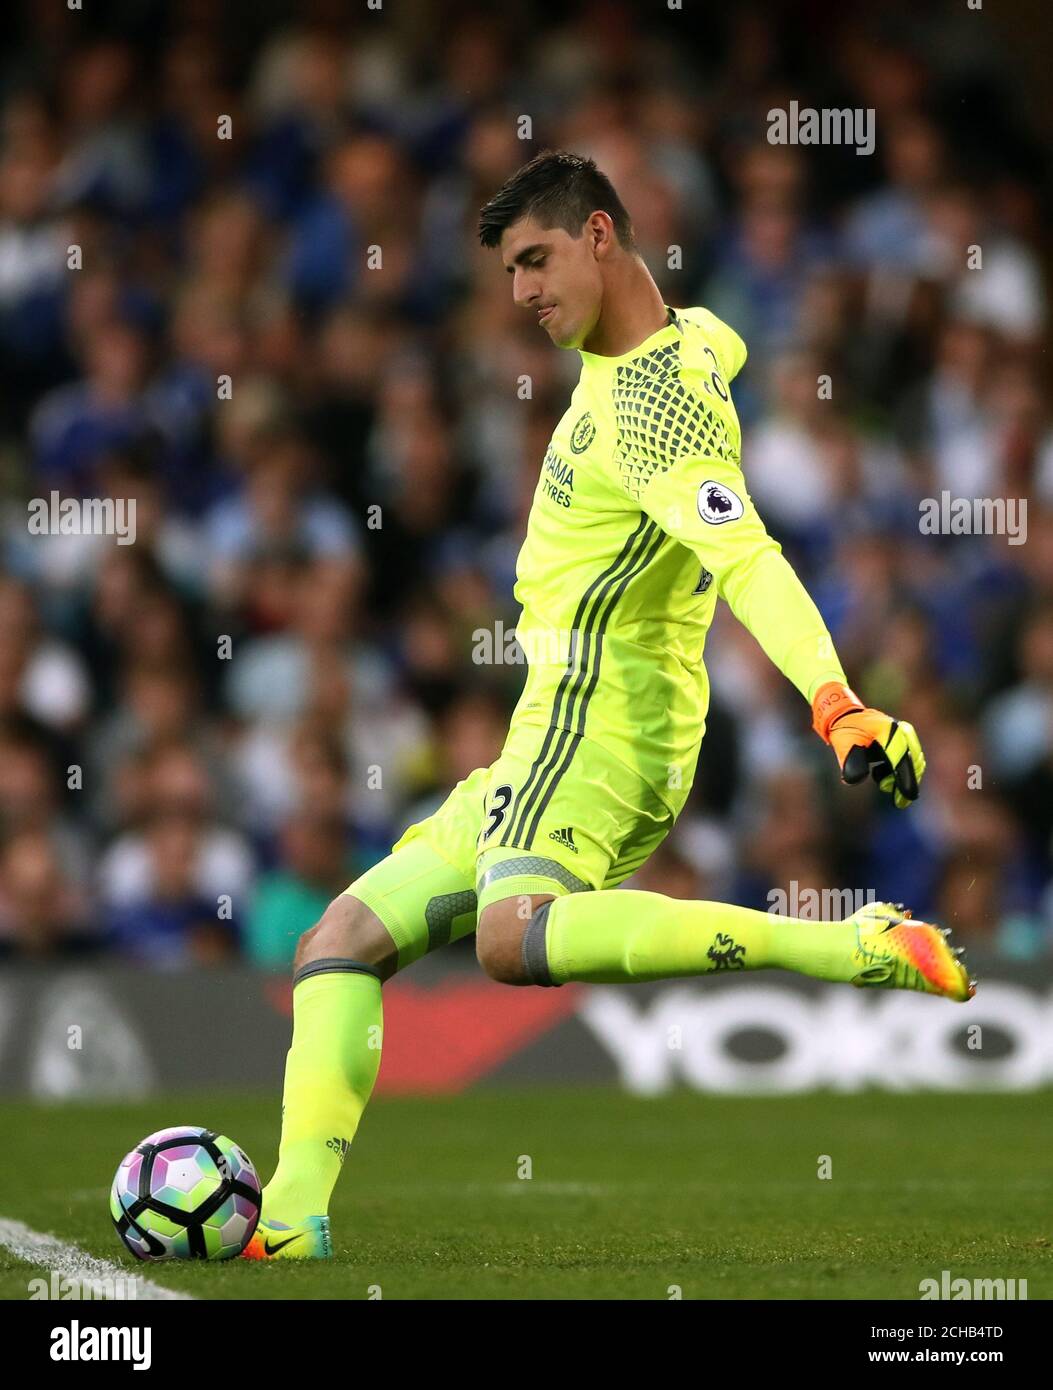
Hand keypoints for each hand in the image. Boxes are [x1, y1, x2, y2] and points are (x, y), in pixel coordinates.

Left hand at [811, 682, 924, 808]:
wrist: (846, 714)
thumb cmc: (845, 729)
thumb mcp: (843, 744)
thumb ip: (851, 760)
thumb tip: (856, 780)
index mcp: (888, 729)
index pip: (900, 756)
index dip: (905, 777)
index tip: (908, 795)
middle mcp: (901, 730)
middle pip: (912, 761)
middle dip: (907, 782)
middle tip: (899, 802)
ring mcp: (905, 735)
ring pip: (912, 762)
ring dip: (902, 778)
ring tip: (883, 785)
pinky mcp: (904, 741)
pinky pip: (908, 760)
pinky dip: (899, 772)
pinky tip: (881, 776)